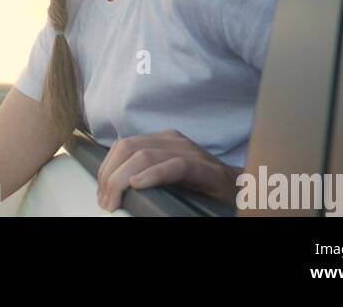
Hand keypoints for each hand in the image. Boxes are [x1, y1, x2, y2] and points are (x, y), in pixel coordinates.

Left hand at [96, 129, 241, 211]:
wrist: (240, 188)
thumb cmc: (201, 184)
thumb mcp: (167, 174)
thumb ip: (145, 173)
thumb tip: (114, 189)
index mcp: (161, 140)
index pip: (122, 146)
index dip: (106, 169)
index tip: (101, 192)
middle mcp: (172, 140)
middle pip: (127, 148)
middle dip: (110, 175)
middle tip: (106, 202)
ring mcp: (187, 151)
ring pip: (144, 155)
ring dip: (122, 179)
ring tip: (115, 200)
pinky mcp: (202, 167)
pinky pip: (173, 166)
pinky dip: (152, 175)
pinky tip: (138, 185)